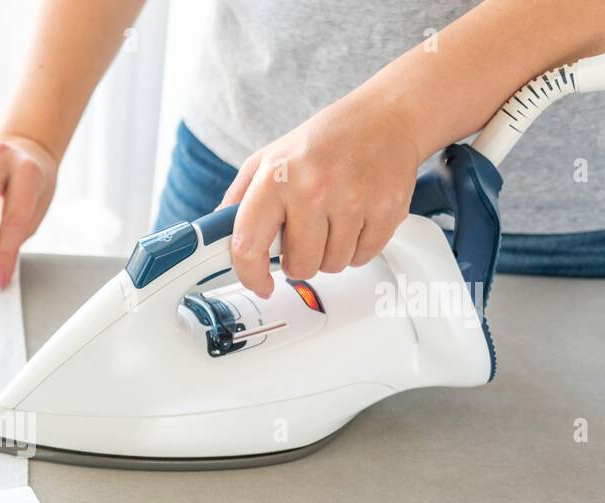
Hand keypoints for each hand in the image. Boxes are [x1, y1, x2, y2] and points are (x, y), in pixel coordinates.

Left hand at [219, 94, 423, 297]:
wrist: (387, 117)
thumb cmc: (326, 140)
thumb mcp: (269, 158)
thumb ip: (238, 199)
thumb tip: (218, 236)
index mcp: (277, 176)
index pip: (248, 245)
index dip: (250, 275)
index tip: (258, 283)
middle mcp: (314, 188)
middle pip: (299, 266)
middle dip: (299, 258)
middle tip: (304, 234)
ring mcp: (353, 200)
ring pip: (332, 265)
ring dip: (329, 253)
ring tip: (332, 219)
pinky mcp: (387, 210)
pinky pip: (362, 257)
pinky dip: (357, 247)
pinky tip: (355, 218)